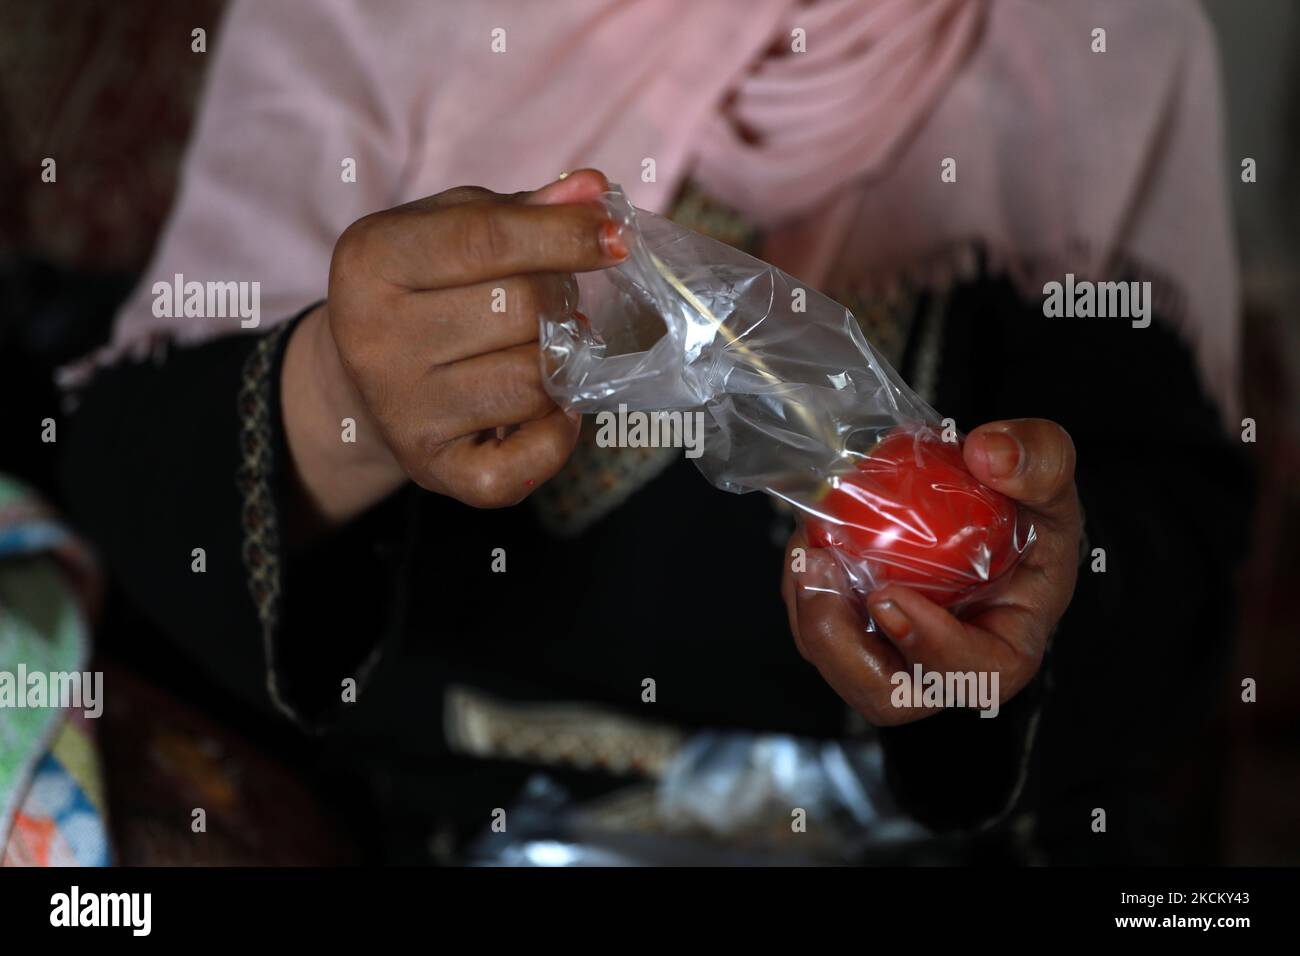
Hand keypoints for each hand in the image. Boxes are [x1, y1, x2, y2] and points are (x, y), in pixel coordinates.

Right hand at [281, 170, 624, 533]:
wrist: (363, 384)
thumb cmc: (424, 290)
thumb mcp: (453, 230)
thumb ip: (523, 211)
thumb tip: (594, 190)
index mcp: (372, 260)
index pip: (488, 238)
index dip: (565, 235)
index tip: (617, 237)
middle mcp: (375, 338)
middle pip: (523, 309)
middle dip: (560, 301)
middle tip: (553, 305)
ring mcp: (402, 411)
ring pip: (536, 380)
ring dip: (560, 364)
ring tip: (541, 351)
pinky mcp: (433, 469)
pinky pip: (530, 459)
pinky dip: (557, 434)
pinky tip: (545, 408)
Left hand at [781, 418, 1079, 725]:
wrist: (989, 513)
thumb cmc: (1027, 513)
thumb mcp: (1050, 479)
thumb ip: (1041, 461)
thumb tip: (988, 453)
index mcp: (1005, 649)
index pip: (974, 675)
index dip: (929, 648)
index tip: (891, 598)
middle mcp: (945, 667)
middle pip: (890, 697)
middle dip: (843, 648)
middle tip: (823, 575)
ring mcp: (897, 655)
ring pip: (842, 669)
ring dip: (813, 618)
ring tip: (808, 555)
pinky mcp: (861, 635)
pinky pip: (822, 635)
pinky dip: (805, 595)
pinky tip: (807, 544)